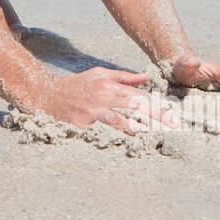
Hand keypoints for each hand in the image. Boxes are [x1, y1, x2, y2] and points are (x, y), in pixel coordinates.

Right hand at [43, 67, 180, 134]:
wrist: (46, 95)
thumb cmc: (75, 86)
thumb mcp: (98, 74)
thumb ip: (123, 77)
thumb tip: (146, 77)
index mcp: (109, 85)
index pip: (139, 95)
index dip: (158, 104)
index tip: (174, 113)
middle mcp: (103, 97)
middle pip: (135, 106)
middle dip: (157, 115)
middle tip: (174, 125)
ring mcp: (93, 112)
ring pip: (120, 121)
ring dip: (139, 129)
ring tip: (154, 135)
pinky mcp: (83, 126)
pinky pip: (103, 134)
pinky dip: (116, 139)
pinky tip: (129, 145)